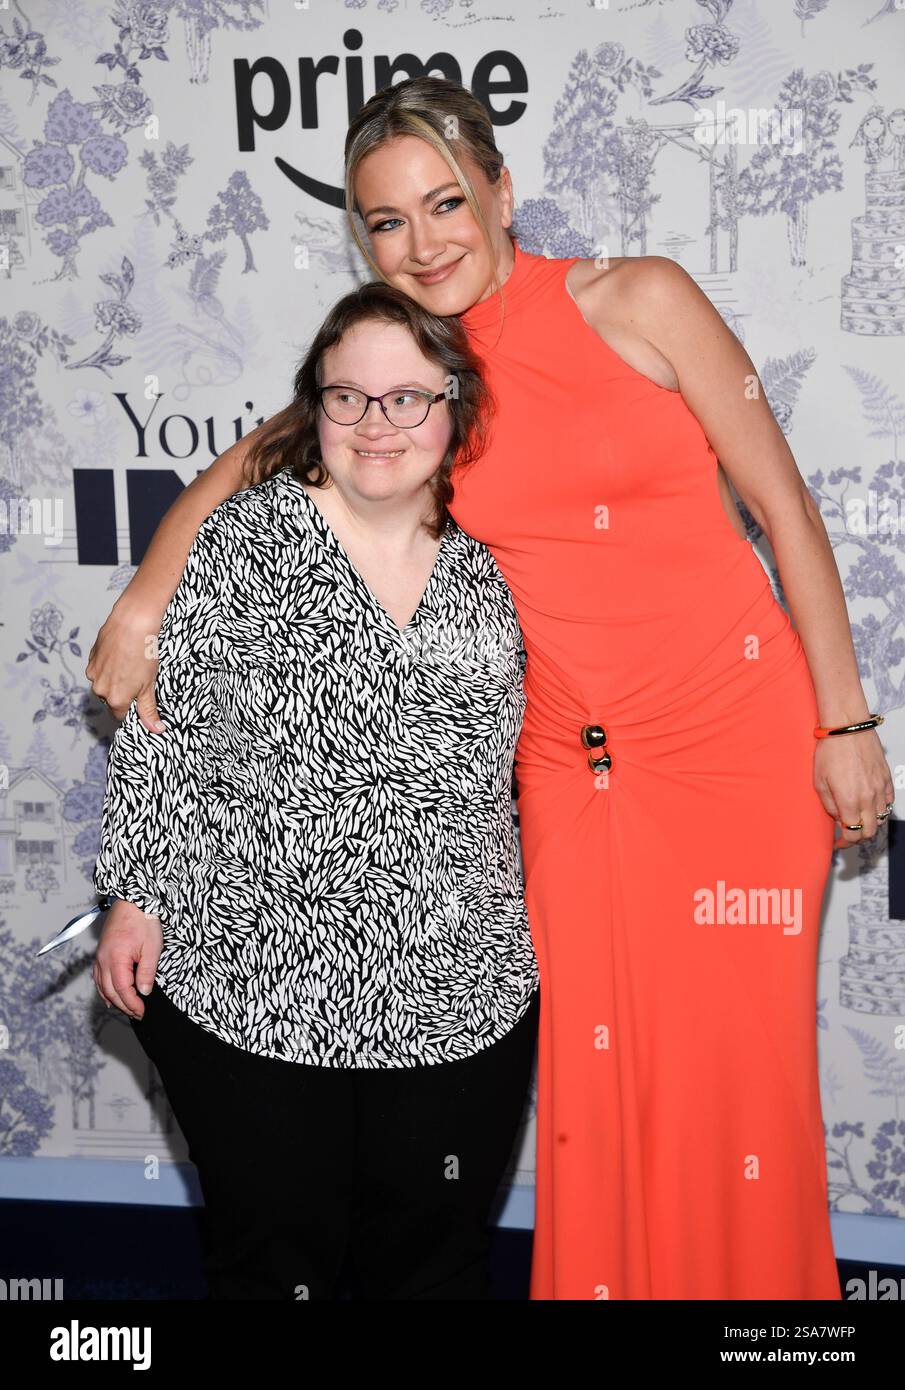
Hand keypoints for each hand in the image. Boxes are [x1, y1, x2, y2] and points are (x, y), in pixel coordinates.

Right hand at [86, 595, 164, 730]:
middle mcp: (100, 689)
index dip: (131, 706)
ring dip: (115, 678)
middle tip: (138, 676)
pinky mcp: (90, 658)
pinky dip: (108, 666)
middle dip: (123, 692)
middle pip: (111, 699)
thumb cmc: (144, 652)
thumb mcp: (150, 684)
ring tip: (130, 663)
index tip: (140, 696)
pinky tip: (121, 654)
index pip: (120, 715)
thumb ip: (148, 709)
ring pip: (104, 683)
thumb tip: (155, 729)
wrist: (132, 622)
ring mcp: (93, 673)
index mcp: (115, 699)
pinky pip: (99, 669)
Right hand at [93, 899, 162, 1019]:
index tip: (142, 1011)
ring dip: (114, 1000)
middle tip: (138, 1014)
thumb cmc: (143, 920)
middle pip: (110, 991)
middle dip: (124, 1005)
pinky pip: (99, 977)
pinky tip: (109, 997)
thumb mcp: (152, 947)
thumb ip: (147, 972)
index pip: (122, 990)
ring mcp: (100, 957)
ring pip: (102, 986)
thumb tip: (143, 992)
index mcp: (116, 959)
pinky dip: (104, 990)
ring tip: (127, 1009)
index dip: (132, 1004)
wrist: (133, 900)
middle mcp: (103, 960)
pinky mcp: (100, 953)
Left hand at [813, 729, 894, 846]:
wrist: (847, 727)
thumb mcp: (819, 782)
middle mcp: (868, 798)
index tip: (838, 842)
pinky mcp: (886, 778)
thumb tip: (838, 818)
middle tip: (847, 834)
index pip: (852, 834)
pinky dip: (880, 808)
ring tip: (858, 818)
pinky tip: (869, 804)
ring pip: (881, 818)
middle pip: (869, 831)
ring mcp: (880, 788)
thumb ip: (829, 805)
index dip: (844, 843)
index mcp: (849, 801)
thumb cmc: (830, 750)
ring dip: (870, 823)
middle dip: (857, 837)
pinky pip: (888, 801)